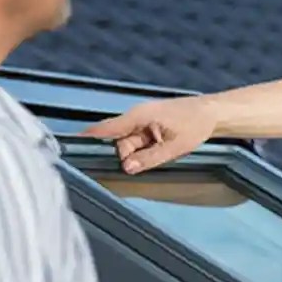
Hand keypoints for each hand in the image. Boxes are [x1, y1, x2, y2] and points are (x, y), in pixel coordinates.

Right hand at [81, 95, 217, 173]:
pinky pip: (139, 143)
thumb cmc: (196, 124)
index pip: (106, 128)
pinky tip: (162, 149)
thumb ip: (150, 158)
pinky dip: (145, 151)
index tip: (69, 145)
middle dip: (128, 157)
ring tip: (164, 150)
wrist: (213, 113)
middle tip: (149, 161)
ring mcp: (142, 122)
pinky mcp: (149, 127)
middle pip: (119, 143)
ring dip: (139, 155)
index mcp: (138, 116)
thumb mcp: (175, 146)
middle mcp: (136, 117)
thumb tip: (127, 168)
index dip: (88, 137)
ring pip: (130, 145)